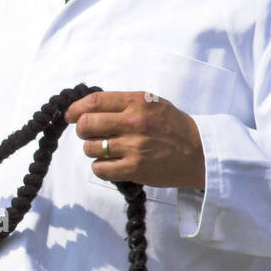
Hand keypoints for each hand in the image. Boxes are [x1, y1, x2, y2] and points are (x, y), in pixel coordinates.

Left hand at [64, 91, 205, 189]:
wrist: (199, 152)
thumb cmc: (172, 126)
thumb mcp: (151, 103)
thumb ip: (123, 103)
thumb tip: (87, 107)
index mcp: (136, 102)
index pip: (93, 101)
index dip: (75, 109)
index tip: (70, 115)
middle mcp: (133, 122)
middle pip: (86, 125)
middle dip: (82, 130)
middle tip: (90, 134)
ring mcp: (133, 147)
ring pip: (90, 148)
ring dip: (93, 150)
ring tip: (107, 150)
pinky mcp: (134, 169)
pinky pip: (100, 168)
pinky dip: (101, 167)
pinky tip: (111, 164)